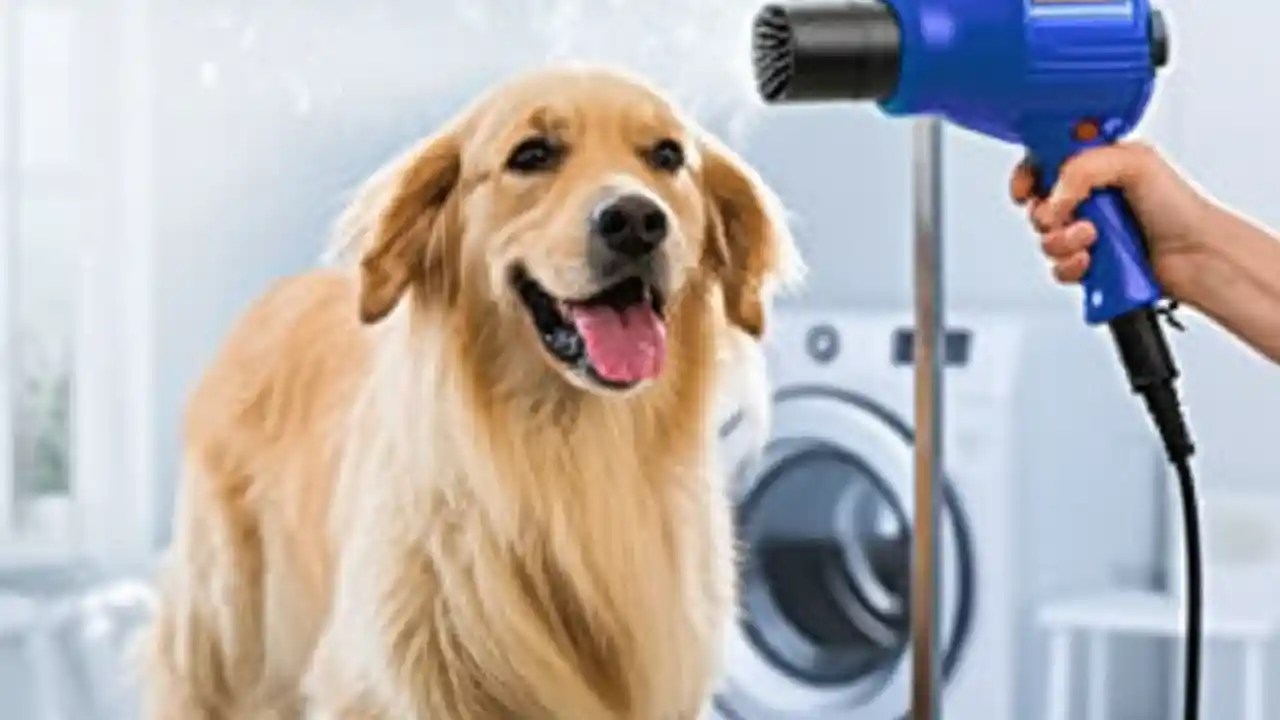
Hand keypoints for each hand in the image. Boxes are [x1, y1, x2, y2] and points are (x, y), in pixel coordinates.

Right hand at [1009, 142, 1213, 300]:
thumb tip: (1053, 196)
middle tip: (1066, 215)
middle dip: (1046, 215)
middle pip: (1038, 204)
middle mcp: (1088, 197)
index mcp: (1096, 164)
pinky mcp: (1088, 262)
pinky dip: (1070, 267)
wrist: (1195, 257)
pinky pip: (1058, 268)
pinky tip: (1091, 261)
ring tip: (1091, 239)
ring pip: (1046, 239)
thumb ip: (1083, 167)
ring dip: (1062, 242)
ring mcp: (1087, 231)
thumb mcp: (1134, 163)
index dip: (1028, 175)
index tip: (1029, 188)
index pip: (1044, 161)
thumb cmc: (1178, 208)